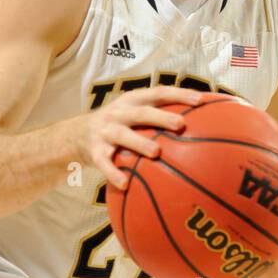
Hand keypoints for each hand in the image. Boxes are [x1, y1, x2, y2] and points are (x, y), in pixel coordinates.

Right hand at [75, 86, 200, 187]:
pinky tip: (125, 184)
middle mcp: (119, 113)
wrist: (76, 135)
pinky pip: (105, 163)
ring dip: (140, 142)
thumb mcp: (134, 114)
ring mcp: (105, 132)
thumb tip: (200, 125)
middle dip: (161, 116)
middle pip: (141, 112)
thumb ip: (160, 116)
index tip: (201, 100)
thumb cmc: (119, 125)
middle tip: (181, 125)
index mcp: (132, 101)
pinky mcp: (95, 151)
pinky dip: (114, 173)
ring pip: (123, 135)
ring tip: (156, 153)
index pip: (158, 93)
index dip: (179, 94)